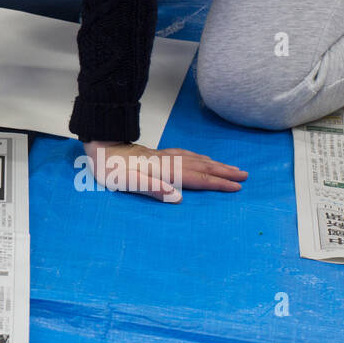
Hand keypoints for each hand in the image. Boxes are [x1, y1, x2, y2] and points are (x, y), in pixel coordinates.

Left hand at [81, 140, 246, 202]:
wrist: (99, 145)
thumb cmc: (109, 168)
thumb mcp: (125, 182)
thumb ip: (151, 188)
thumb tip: (178, 198)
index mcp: (162, 170)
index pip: (195, 178)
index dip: (217, 183)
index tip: (237, 187)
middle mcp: (167, 161)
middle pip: (201, 166)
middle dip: (223, 172)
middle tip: (245, 175)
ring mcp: (163, 156)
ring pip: (195, 159)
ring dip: (215, 164)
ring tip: (231, 168)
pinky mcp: (158, 154)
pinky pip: (186, 155)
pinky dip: (200, 158)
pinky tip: (202, 159)